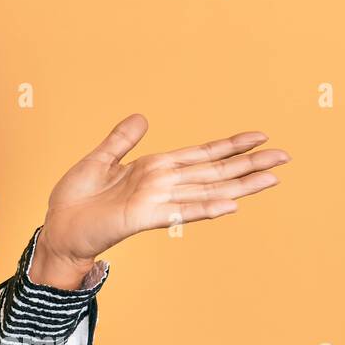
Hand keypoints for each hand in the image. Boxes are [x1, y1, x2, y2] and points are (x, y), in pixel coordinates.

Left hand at [29, 115, 290, 288]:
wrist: (58, 227)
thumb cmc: (76, 199)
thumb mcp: (99, 160)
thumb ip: (122, 140)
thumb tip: (142, 117)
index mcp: (153, 168)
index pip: (200, 154)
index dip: (229, 146)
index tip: (259, 136)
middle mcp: (161, 184)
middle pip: (213, 171)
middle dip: (248, 163)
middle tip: (286, 156)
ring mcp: (155, 200)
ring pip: (206, 190)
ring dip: (239, 185)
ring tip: (271, 178)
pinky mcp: (143, 216)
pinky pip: (180, 210)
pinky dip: (205, 207)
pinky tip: (231, 205)